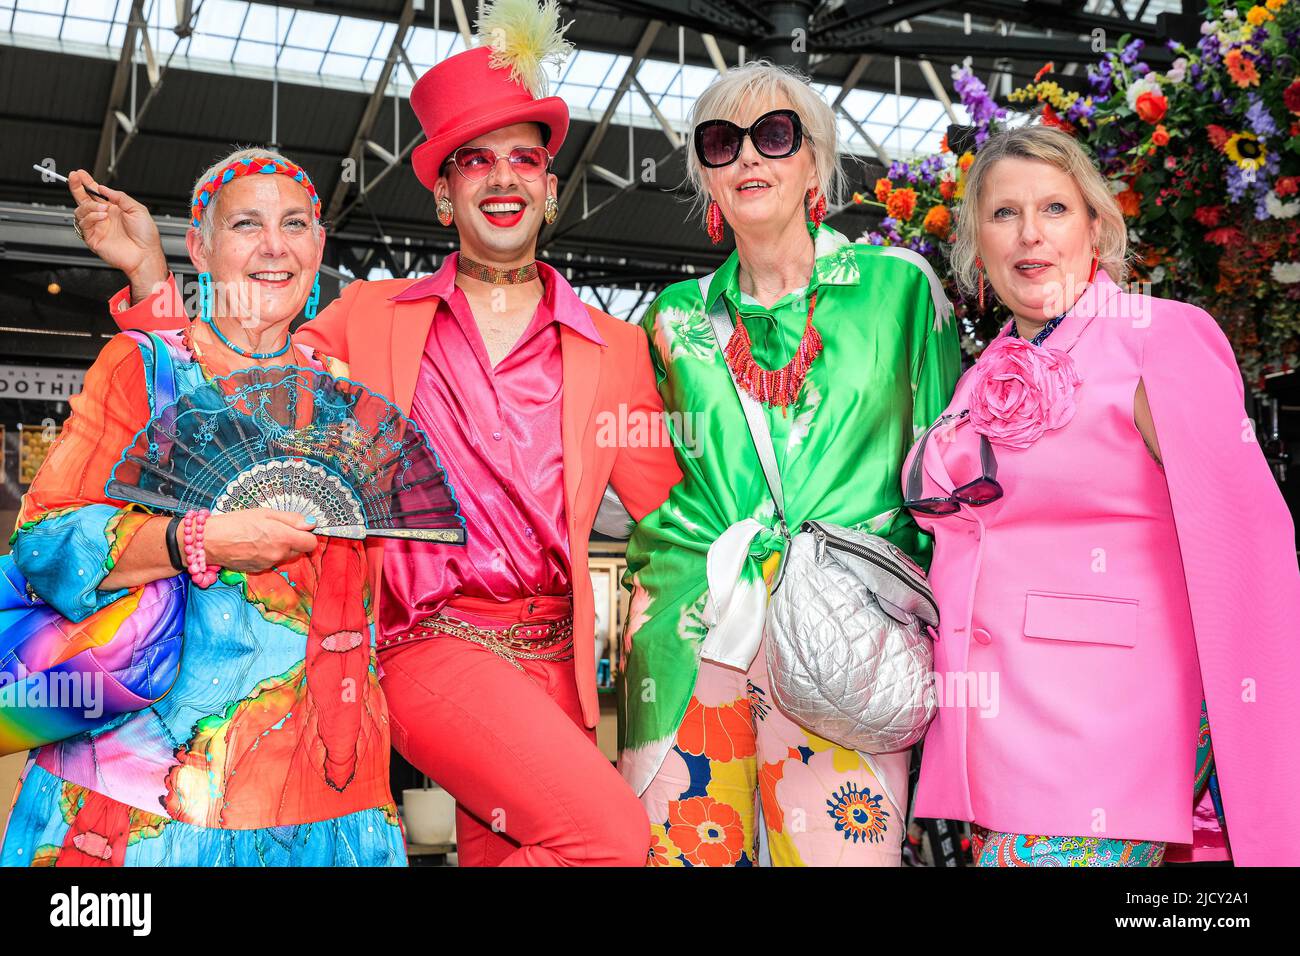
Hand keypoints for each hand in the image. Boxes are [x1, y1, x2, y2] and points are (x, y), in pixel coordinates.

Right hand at [68, 169, 168, 301]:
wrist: (145, 254)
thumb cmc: (146, 236)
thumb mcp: (137, 209)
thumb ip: (119, 197)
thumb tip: (103, 188)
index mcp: (114, 209)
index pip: (95, 193)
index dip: (87, 183)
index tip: (80, 174)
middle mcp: (103, 217)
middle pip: (83, 199)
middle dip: (77, 187)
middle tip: (74, 177)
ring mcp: (97, 227)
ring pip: (81, 210)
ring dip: (90, 205)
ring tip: (103, 208)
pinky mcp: (92, 238)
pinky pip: (84, 223)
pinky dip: (91, 217)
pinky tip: (102, 216)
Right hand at [199, 509, 319, 572]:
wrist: (210, 541)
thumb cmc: (236, 523)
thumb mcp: (265, 513)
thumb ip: (291, 519)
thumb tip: (311, 524)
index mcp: (283, 538)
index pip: (311, 543)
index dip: (307, 534)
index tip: (299, 528)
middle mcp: (278, 554)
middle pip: (299, 550)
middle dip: (293, 540)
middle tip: (277, 529)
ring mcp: (269, 564)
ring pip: (284, 556)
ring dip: (280, 548)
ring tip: (262, 536)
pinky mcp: (259, 570)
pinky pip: (271, 562)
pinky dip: (268, 554)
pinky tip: (254, 545)